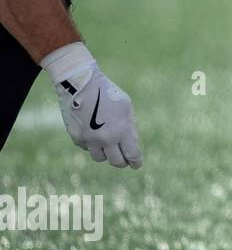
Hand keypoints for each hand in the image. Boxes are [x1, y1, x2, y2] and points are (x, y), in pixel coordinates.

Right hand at [42, 43, 141, 168]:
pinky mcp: (76, 137)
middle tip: (124, 160)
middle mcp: (105, 139)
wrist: (81, 84)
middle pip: (116, 162)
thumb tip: (131, 145)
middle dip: (122, 162)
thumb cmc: (107, 93)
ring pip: (99, 158)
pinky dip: (91, 145)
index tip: (137, 165)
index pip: (131, 155)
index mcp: (121, 131)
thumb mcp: (126, 107)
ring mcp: (89, 139)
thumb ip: (130, 127)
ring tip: (109, 147)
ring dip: (106, 154)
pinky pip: (86, 148)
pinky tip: (94, 136)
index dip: (136, 162)